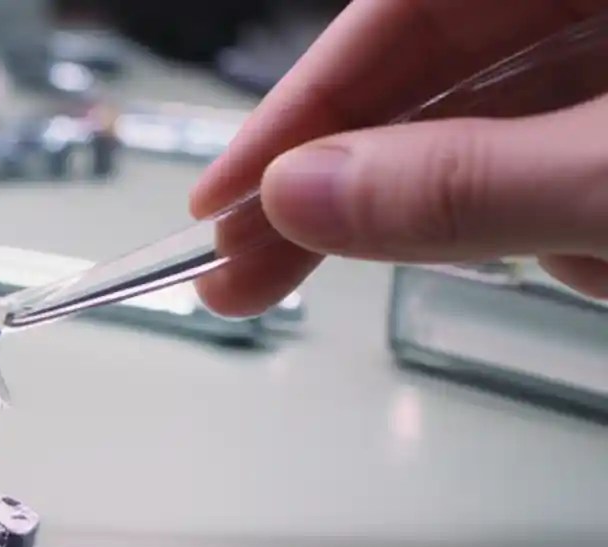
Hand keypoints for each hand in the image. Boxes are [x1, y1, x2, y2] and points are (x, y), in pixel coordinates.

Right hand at [190, 0, 607, 317]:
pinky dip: (567, 237)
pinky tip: (607, 259)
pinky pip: (558, 185)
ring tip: (581, 260)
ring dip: (502, 221)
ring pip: (499, 150)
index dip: (302, 106)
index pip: (400, 13)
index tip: (220, 201)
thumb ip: (463, 183)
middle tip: (251, 277)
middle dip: (368, 191)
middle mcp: (596, 11)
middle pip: (434, 89)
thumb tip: (299, 194)